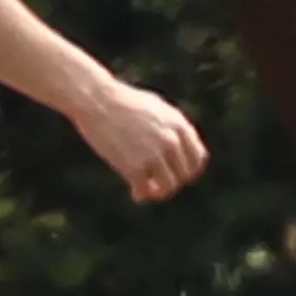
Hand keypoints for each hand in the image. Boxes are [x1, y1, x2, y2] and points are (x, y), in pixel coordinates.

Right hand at [73, 77, 208, 202]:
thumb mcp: (156, 109)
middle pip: (184, 176)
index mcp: (179, 126)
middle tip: (158, 184)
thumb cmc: (122, 102)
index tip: (176, 174)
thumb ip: (171, 127)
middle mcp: (171, 141)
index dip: (188, 171)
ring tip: (147, 190)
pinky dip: (141, 195)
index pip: (197, 159)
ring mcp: (154, 155)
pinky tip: (134, 194)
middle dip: (172, 182)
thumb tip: (177, 145)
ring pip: (168, 187)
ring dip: (158, 192)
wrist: (97, 100)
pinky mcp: (135, 167)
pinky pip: (145, 190)